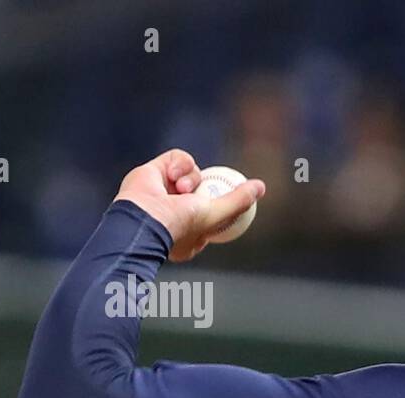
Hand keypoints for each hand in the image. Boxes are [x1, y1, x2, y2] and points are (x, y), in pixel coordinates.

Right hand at [113, 149, 265, 261]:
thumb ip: (238, 202)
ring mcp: (163, 191)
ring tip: (181, 189)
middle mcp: (173, 210)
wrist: (143, 217)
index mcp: (188, 231)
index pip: (210, 212)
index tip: (227, 200)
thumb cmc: (180, 224)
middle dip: (205, 187)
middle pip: (202, 189)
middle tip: (208, 189)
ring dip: (191, 178)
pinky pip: (176, 158)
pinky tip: (172, 175)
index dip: (219, 203)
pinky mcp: (152, 172)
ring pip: (192, 173)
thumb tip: (260, 187)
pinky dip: (179, 164)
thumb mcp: (217, 215)